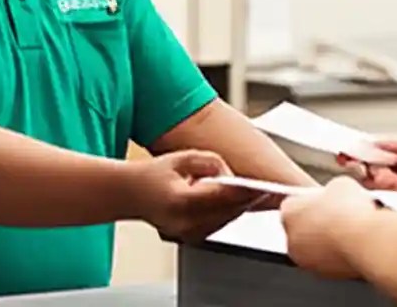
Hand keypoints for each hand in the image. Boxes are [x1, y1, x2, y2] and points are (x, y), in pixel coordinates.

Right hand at [129, 150, 263, 242]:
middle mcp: (183, 221)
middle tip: (267, 190)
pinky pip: (217, 227)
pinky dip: (228, 215)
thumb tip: (230, 174)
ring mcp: (186, 234)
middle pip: (226, 212)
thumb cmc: (153, 175)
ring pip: (225, 222)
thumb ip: (208, 161)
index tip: (262, 187)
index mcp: (180, 200)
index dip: (244, 192)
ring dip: (240, 208)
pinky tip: (236, 203)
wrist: (129, 195)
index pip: (220, 197)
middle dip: (247, 201)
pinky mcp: (189, 238)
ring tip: (256, 195)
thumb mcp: (181, 158)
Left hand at [280, 177, 378, 279]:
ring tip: (349, 230)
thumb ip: (330, 191)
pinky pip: (328, 261)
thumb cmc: (350, 213)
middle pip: (301, 228)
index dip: (311, 201)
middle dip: (316, 222)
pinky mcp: (324, 274)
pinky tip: (353, 244)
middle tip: (337, 214)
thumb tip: (336, 194)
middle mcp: (291, 239)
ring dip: (326, 240)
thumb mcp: (340, 185)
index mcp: (288, 212)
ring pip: (314, 247)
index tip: (323, 200)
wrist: (366, 241)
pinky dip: (337, 254)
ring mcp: (306, 260)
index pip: (293, 204)